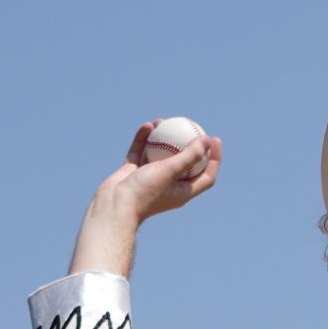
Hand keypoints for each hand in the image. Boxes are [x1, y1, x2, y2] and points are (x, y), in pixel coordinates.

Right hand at [67, 123, 220, 275]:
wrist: (113, 207)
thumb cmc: (144, 192)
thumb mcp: (170, 171)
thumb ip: (189, 156)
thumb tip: (207, 140)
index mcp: (182, 192)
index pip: (206, 176)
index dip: (214, 158)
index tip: (213, 139)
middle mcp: (168, 186)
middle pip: (183, 162)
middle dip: (186, 143)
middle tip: (189, 125)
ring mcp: (149, 179)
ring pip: (159, 155)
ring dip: (162, 138)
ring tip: (162, 121)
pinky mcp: (133, 173)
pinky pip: (140, 153)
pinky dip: (144, 140)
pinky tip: (147, 126)